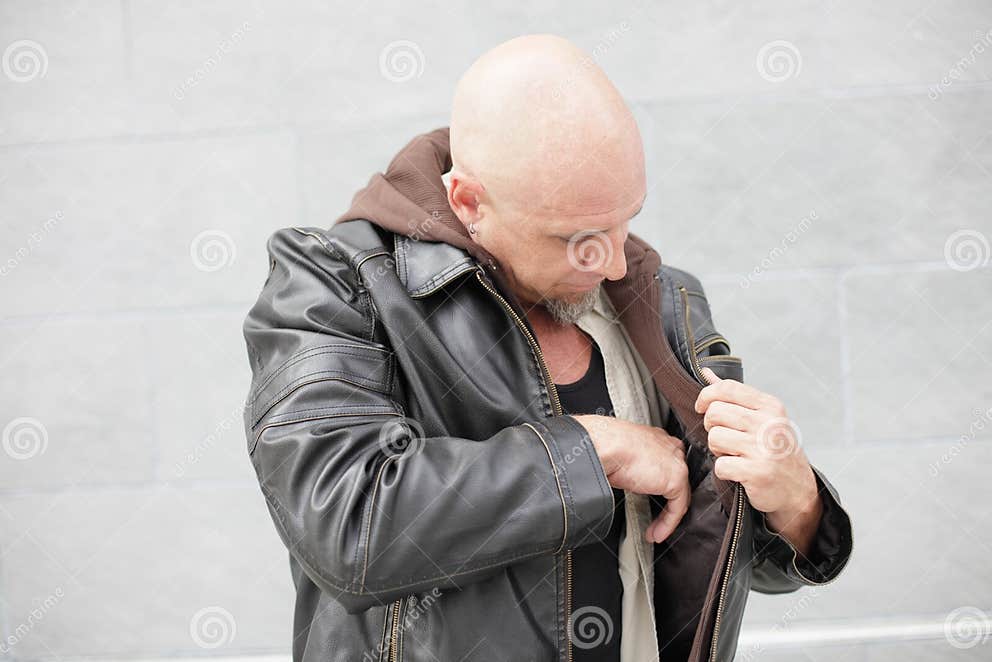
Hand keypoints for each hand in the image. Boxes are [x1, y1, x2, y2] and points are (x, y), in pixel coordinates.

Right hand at [571, 414, 689, 543]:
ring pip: (678, 496)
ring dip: (666, 518)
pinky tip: (657, 533)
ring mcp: (675, 462)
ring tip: (654, 531)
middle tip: (654, 520)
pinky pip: (677, 508)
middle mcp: (670, 448)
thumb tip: (625, 479)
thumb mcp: (620, 456)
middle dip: (667, 504)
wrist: (604, 444)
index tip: (651, 502)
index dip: (660, 486)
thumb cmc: (604, 445)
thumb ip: (632, 467)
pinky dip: (667, 524)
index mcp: (657, 439)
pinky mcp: (676, 478)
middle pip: (676, 481)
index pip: (667, 465)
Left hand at [694, 367, 822, 554]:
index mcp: (770, 406)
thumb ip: (733, 395)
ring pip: (715, 438)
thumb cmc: (775, 450)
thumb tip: (706, 372)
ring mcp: (764, 448)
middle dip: (712, 427)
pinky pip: (720, 465)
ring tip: (735, 454)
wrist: (797, 489)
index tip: (702, 407)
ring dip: (718, 450)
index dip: (706, 396)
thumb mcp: (762, 417)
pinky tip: (739, 471)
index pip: (727, 388)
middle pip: (715, 413)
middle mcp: (769, 423)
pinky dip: (724, 471)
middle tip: (725, 438)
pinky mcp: (757, 471)